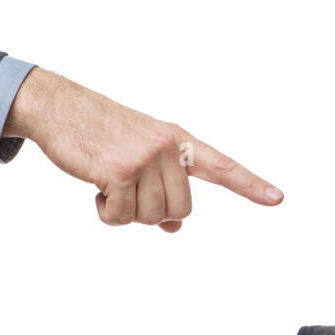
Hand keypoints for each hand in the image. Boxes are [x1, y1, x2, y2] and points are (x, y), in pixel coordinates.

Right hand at [3, 67, 282, 230]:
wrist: (56, 107)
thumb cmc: (102, 134)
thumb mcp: (140, 156)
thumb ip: (164, 187)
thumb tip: (175, 227)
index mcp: (178, 141)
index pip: (222, 165)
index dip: (250, 184)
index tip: (277, 198)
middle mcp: (167, 147)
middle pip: (180, 210)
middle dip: (153, 212)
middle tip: (128, 191)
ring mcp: (144, 158)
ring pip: (151, 217)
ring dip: (126, 212)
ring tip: (109, 184)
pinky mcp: (118, 171)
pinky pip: (122, 217)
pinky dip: (106, 213)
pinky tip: (96, 190)